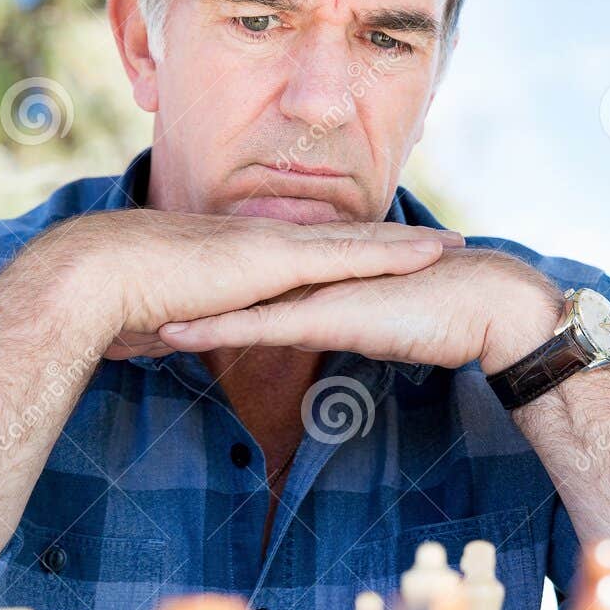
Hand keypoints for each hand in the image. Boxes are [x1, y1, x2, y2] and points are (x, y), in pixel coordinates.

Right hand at [36, 209, 464, 359]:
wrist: (94, 276)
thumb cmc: (118, 300)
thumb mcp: (168, 315)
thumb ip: (186, 321)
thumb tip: (176, 335)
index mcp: (243, 254)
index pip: (309, 251)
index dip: (351, 251)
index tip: (386, 254)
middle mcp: (264, 241)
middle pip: (345, 239)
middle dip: (395, 241)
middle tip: (442, 241)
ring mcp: (272, 246)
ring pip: (357, 242)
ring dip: (406, 245)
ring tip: (450, 245)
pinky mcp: (275, 261)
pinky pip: (347, 257)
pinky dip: (390, 255)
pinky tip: (424, 257)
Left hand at [154, 247, 563, 371]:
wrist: (484, 302)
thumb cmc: (444, 314)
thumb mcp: (381, 321)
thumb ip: (350, 320)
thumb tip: (328, 332)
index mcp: (321, 277)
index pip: (251, 281)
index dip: (206, 288)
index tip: (161, 298)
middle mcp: (309, 276)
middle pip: (229, 284)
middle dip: (177, 292)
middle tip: (125, 302)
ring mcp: (314, 291)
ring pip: (230, 301)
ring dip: (179, 309)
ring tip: (126, 318)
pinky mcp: (325, 314)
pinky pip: (257, 324)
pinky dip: (213, 329)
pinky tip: (174, 334)